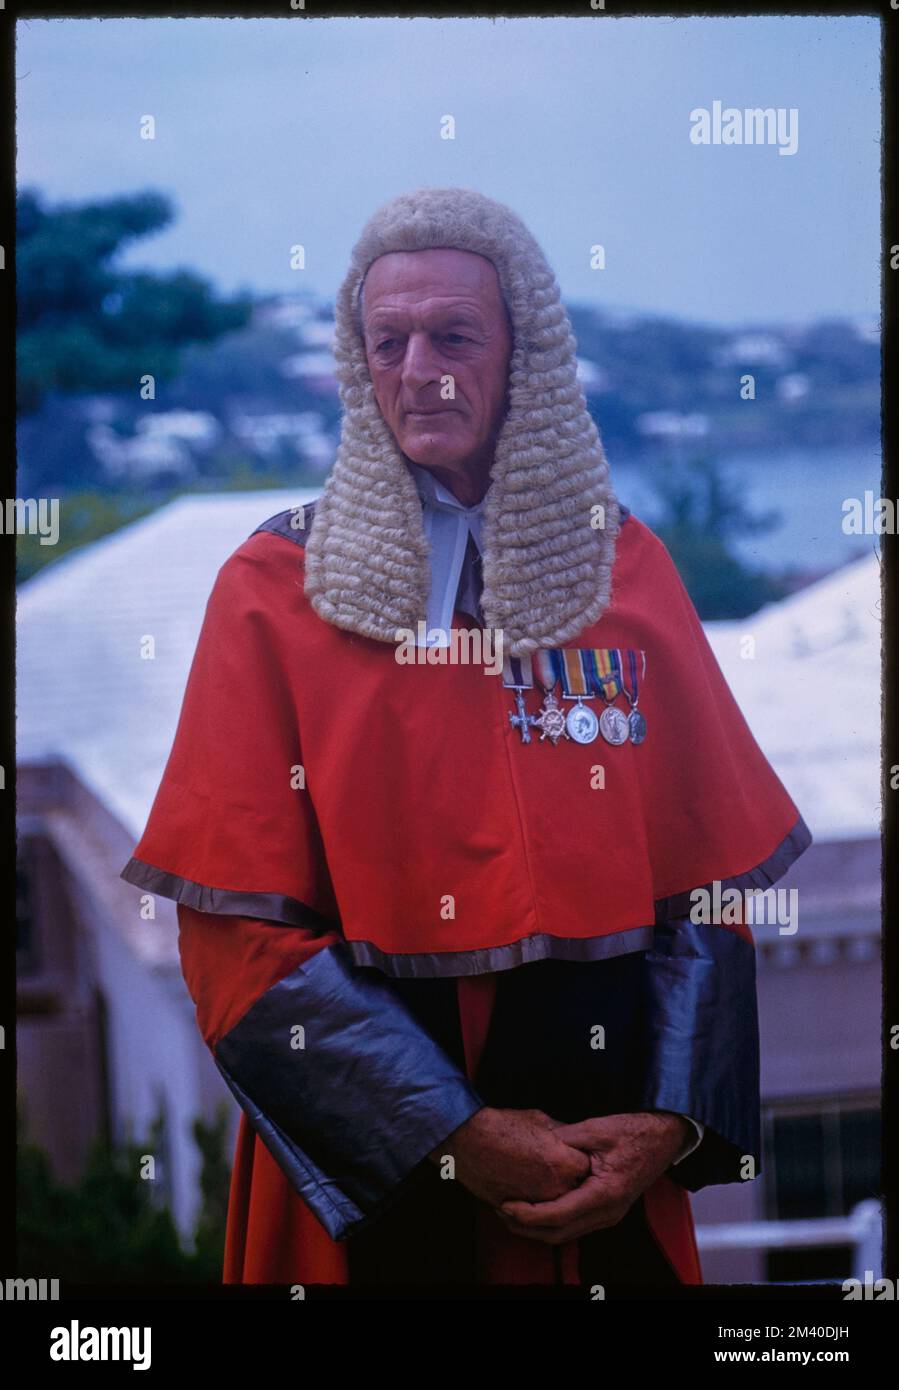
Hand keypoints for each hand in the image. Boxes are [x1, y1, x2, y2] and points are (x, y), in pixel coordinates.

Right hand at [430, 1106, 589, 1208]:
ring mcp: (539, 1203)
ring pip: (558, 1202)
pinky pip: (537, 1210)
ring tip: (538, 1173)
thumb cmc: (506, 1127)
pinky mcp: (521, 1212)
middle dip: (569, 1178)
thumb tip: (579, 1142)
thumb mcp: (542, 1121)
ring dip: (553, 1192)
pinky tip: (525, 1184)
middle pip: (576, 1188)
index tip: (572, 1152)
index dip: (579, 1158)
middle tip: (554, 1164)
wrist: (471, 1141)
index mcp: (567, 1164)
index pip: (589, 1167)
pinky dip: (535, 1201)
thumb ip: (566, 1136)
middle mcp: (557, 1188)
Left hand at [496, 1111, 690, 1244]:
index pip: (557, 1215)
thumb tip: (535, 1147)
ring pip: (566, 1234)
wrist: (665, 1136)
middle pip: (558, 1233)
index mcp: (605, 1193)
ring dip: (537, 1228)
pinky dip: (552, 1222)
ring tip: (512, 1211)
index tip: (505, 1204)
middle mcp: (608, 1212)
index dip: (527, 1214)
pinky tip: (536, 1207)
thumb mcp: (596, 1129)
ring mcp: (610, 1215)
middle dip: (526, 1227)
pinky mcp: (608, 1211)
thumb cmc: (635, 1131)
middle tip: (500, 1210)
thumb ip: (564, 1141)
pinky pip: (575, 1225)